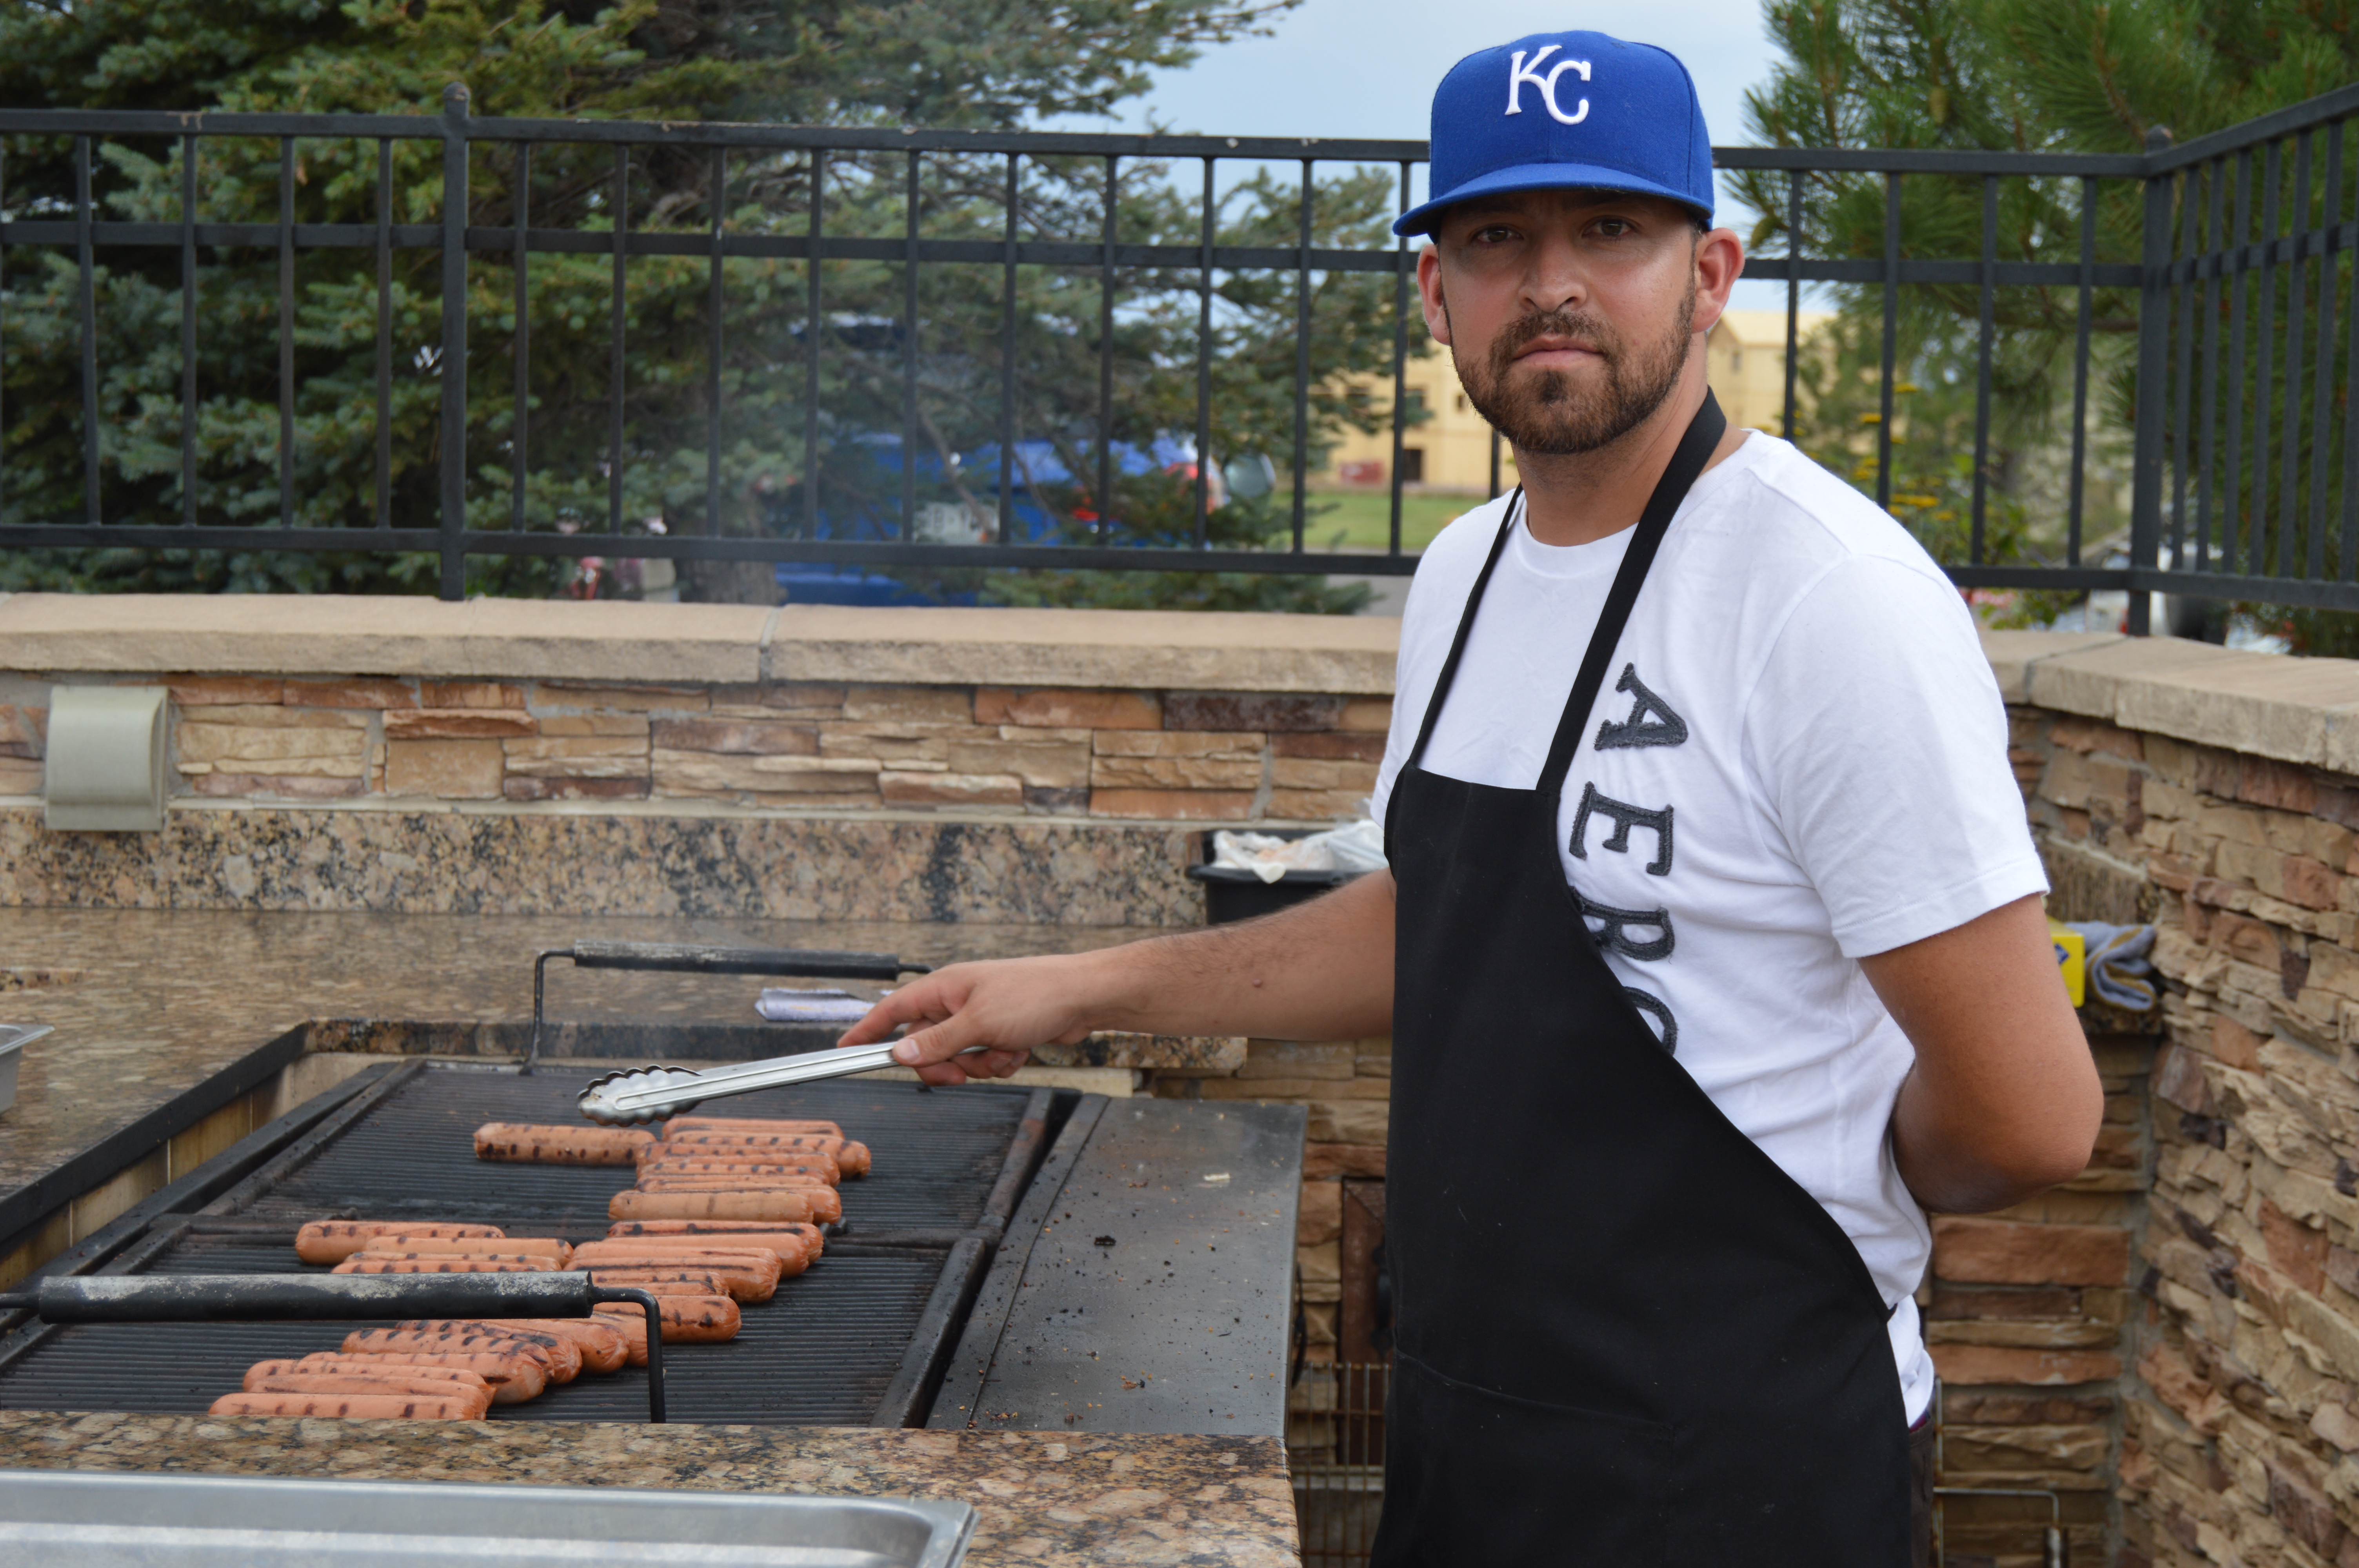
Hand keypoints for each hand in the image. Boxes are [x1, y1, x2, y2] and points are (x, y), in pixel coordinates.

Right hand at [837, 955, 1101, 1086]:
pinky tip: (1020, 1050)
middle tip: (963, 1070)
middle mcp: (956, 1001)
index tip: (843, 1049)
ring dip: (980, 1065)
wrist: (1083, 997)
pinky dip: (1000, 1062)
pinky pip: (983, 1060)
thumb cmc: (1034, 995)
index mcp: (943, 988)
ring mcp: (978, 1017)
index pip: (892, 1010)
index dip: (867, 1031)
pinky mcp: (999, 1031)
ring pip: (957, 1058)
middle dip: (945, 1065)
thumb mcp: (979, 1024)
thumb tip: (899, 1053)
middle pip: (924, 1045)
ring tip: (1004, 1051)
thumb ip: (937, 1042)